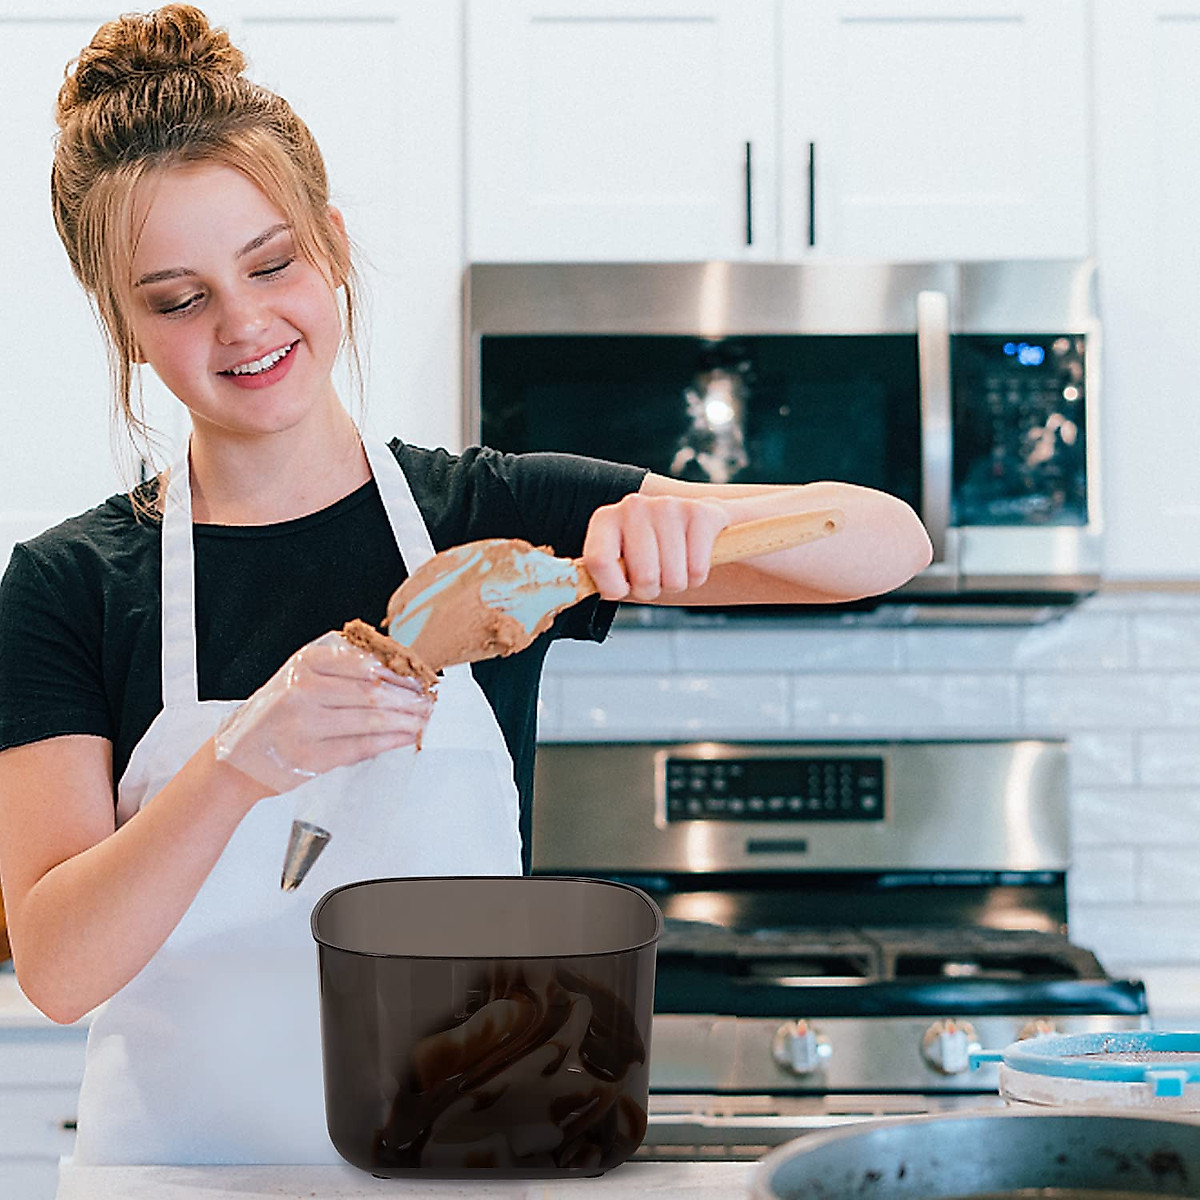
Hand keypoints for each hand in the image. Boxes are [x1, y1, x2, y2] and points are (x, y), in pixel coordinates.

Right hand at [212, 631, 433, 794]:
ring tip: (423, 720)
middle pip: (371, 692)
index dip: (397, 673)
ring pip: (370, 719)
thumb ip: (335, 672)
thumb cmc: (272, 718)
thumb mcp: (295, 680)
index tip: (417, 677)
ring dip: (404, 720)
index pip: (363, 664)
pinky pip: (361, 746)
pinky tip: (405, 737)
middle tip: (429, 700)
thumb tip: (391, 675)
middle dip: (407, 698)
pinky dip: (389, 741)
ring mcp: (306, 724)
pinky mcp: (312, 757)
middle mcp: (303, 690)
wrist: (235, 761)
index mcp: (303, 664)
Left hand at [581, 493, 730, 600]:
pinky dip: (696, 576)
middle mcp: (633, 506)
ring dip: (676, 583)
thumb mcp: (617, 564)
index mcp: (605, 519)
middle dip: (651, 589)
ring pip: (673, 577)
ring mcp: (667, 506)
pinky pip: (697, 569)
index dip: (613, 588)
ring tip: (672, 565)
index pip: (598, 560)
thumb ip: (597, 576)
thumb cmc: (648, 553)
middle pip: (643, 576)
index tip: (620, 590)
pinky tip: (691, 558)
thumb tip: (572, 592)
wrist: (691, 526)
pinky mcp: (700, 512)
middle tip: (653, 577)